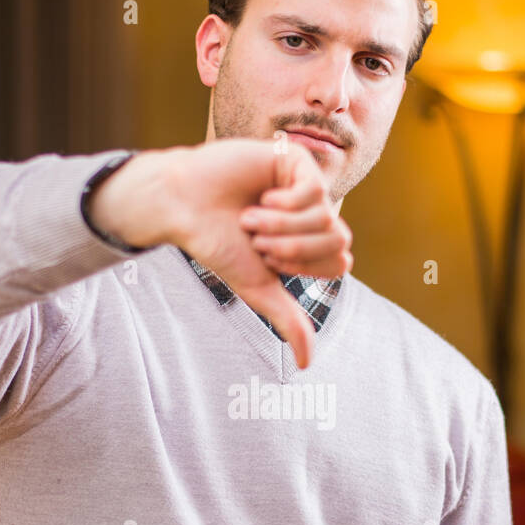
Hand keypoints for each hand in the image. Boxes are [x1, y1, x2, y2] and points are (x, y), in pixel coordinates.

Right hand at [168, 137, 351, 369]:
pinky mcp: (297, 160)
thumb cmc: (218, 244)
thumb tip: (307, 364)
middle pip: (337, 240)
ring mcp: (307, 186)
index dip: (300, 267)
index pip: (338, 262)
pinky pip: (315, 191)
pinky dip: (284, 203)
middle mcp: (314, 215)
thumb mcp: (258, 287)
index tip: (265, 259)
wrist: (186, 206)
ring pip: (325, 216)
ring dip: (281, 226)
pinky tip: (262, 196)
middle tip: (257, 240)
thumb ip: (288, 321)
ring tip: (251, 218)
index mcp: (310, 244)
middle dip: (292, 248)